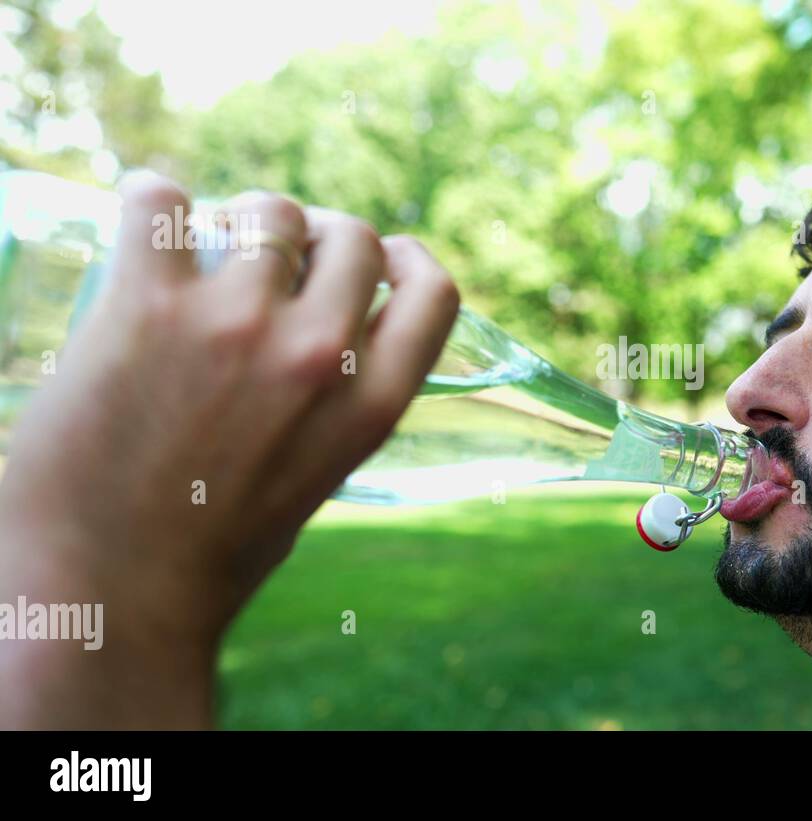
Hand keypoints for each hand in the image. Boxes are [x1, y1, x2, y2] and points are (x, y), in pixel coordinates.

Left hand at [0, 173, 458, 726]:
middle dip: (320, 232)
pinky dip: (155, 200)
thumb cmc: (211, 554)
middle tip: (274, 250)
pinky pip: (162, 201)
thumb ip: (333, 406)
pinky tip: (145, 223)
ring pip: (268, 209)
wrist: (110, 597)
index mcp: (370, 407)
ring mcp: (236, 326)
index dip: (409, 258)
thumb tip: (320, 338)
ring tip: (205, 242)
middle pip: (353, 235)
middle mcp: (317, 355)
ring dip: (242, 216)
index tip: (381, 254)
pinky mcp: (146, 309)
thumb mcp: (316, 481)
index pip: (435, 293)